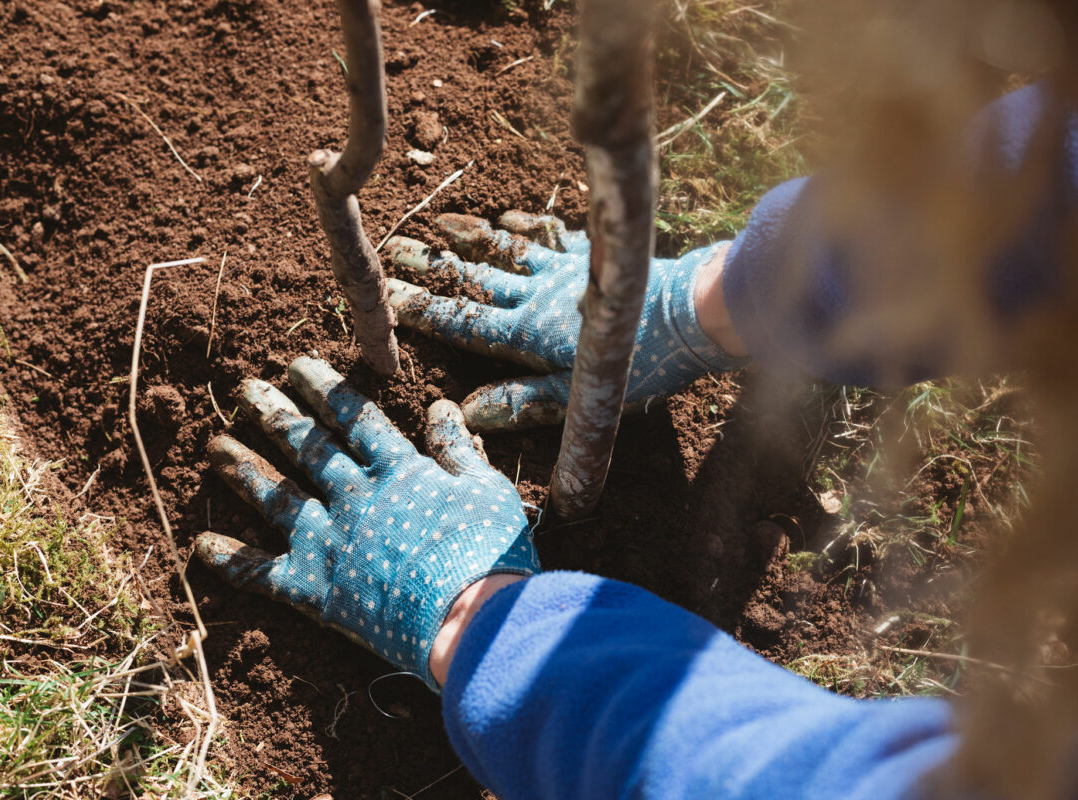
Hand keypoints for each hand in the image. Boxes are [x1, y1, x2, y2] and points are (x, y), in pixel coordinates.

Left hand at [194, 356, 539, 691]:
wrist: (470, 619)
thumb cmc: (490, 553)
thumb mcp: (487, 489)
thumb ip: (459, 448)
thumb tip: (440, 408)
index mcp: (399, 471)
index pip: (354, 417)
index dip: (324, 388)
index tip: (298, 366)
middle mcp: (355, 496)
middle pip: (308, 447)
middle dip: (275, 414)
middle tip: (246, 389)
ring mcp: (330, 540)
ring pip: (277, 497)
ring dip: (244, 468)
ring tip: (215, 444)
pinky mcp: (315, 588)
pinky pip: (264, 573)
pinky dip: (232, 560)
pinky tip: (201, 544)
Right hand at [386, 212, 747, 431]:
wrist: (690, 315)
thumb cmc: (636, 365)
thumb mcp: (577, 398)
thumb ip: (522, 402)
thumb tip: (466, 412)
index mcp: (527, 334)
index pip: (463, 322)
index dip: (423, 311)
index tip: (386, 297)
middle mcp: (536, 296)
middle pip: (474, 278)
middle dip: (431, 266)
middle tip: (393, 250)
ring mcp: (562, 270)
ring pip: (504, 251)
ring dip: (470, 238)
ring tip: (438, 225)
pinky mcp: (591, 255)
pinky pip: (549, 234)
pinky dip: (525, 225)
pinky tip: (510, 218)